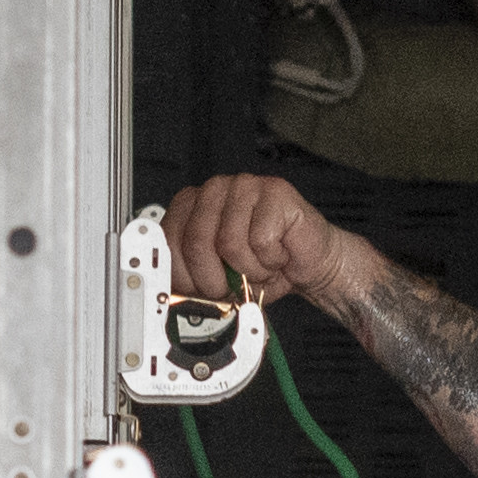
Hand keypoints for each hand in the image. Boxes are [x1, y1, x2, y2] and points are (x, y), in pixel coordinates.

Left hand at [157, 172, 361, 313]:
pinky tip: (277, 253)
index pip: (169, 240)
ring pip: (229, 243)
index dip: (184, 275)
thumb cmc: (263, 267)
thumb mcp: (217, 280)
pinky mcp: (274, 191)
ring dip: (248, 270)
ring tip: (260, 265)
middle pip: (196, 242)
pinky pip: (261, 240)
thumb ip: (190, 279)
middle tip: (232, 286)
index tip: (199, 290)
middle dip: (214, 278)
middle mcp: (213, 191)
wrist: (308, 263)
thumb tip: (170, 291)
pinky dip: (270, 260)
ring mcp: (244, 186)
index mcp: (191, 206)